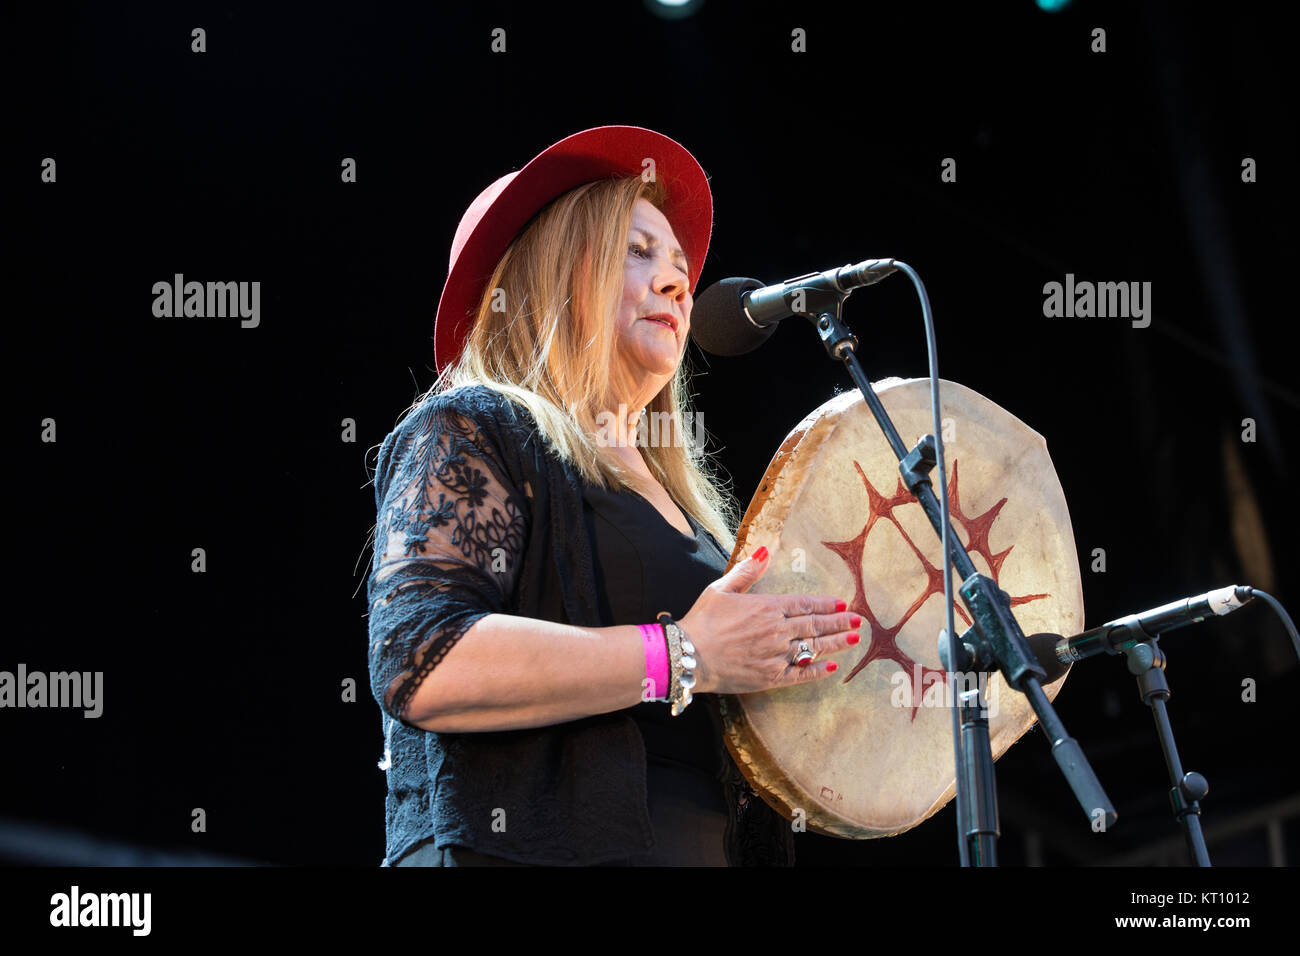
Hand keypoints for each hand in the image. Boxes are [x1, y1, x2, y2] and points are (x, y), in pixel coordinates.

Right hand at [679, 546, 860, 694]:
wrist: (688, 655)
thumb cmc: (702, 620)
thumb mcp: (721, 588)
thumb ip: (747, 571)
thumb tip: (765, 550)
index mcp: (767, 607)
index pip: (804, 604)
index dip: (825, 604)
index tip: (843, 603)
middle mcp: (777, 630)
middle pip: (815, 625)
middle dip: (839, 622)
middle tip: (858, 621)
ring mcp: (776, 655)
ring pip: (813, 647)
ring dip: (836, 643)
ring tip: (854, 639)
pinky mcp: (770, 678)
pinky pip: (800, 674)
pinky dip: (817, 670)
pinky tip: (832, 667)